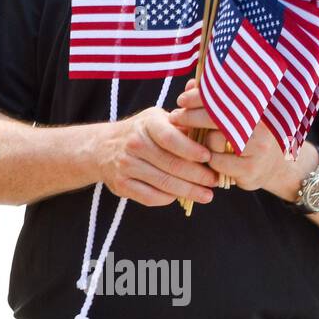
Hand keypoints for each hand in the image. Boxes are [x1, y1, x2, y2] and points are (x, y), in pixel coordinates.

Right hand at [95, 106, 216, 206]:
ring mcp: (125, 165)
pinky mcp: (121, 185)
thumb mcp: (159, 120)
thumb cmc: (143, 132)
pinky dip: (170, 199)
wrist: (103, 147)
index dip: (192, 149)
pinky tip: (182, 197)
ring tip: (207, 195)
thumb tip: (215, 136)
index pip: (171, 138)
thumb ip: (183, 126)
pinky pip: (151, 197)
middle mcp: (133, 143)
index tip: (209, 158)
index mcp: (147, 123)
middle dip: (198, 175)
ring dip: (189, 191)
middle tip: (215, 181)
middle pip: (172, 165)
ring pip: (164, 183)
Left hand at [171, 80, 310, 199]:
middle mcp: (262, 127)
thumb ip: (215, 100)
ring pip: (215, 140)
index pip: (225, 96)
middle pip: (217, 117)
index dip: (200, 96)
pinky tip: (211, 159)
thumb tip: (191, 85)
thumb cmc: (247, 137)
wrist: (273, 168)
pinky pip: (216, 161)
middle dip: (191, 116)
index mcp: (259, 109)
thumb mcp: (235, 116)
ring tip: (201, 141)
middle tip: (175, 117)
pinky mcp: (250, 169)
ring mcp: (258, 149)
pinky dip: (209, 159)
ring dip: (202, 141)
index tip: (182, 99)